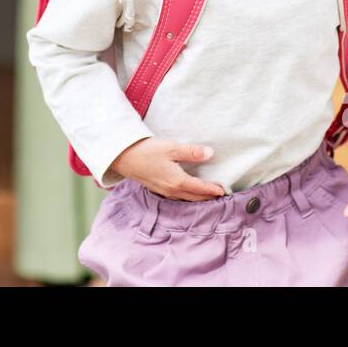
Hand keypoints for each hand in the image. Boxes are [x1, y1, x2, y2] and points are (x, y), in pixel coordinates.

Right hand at [111, 137, 226, 201]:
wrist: (124, 157)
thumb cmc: (147, 151)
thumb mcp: (171, 148)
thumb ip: (191, 152)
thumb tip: (209, 153)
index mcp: (178, 181)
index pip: (200, 188)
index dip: (213, 190)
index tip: (223, 191)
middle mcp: (172, 190)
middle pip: (195, 197)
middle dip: (208, 197)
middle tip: (219, 195)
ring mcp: (163, 191)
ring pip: (186, 198)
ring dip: (197, 198)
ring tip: (206, 195)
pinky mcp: (157, 188)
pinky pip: (177, 197)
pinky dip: (186, 196)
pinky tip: (187, 191)